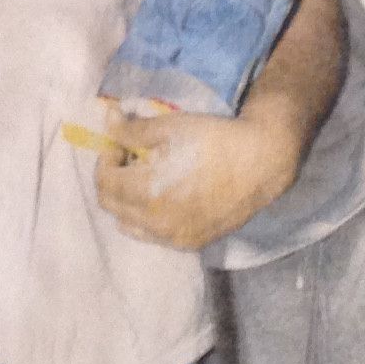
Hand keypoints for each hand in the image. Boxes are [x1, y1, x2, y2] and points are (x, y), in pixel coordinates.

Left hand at [93, 101, 301, 251]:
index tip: (120, 143)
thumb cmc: (214, 139)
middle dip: (113, 179)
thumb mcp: (168, 127)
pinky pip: (154, 235)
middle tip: (131, 158)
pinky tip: (163, 196)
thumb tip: (106, 120)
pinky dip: (147, 217)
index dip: (106, 158)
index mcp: (147, 192)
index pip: (103, 183)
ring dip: (128, 201)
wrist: (261, 162)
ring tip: (146, 178)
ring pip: (130, 225)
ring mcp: (175, 238)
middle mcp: (157, 223)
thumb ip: (131, 130)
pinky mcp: (192, 243)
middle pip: (111, 206)